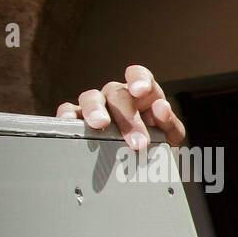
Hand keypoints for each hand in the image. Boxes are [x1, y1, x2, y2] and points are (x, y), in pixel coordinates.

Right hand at [54, 65, 185, 151]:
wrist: (138, 160)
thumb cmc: (155, 141)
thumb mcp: (169, 135)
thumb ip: (170, 122)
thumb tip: (161, 107)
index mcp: (141, 95)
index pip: (139, 75)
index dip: (139, 79)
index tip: (141, 90)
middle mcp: (117, 95)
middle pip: (118, 95)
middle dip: (129, 119)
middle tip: (138, 143)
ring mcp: (97, 105)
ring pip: (91, 97)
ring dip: (95, 110)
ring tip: (101, 124)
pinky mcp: (79, 118)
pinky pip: (69, 109)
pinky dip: (68, 113)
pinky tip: (69, 120)